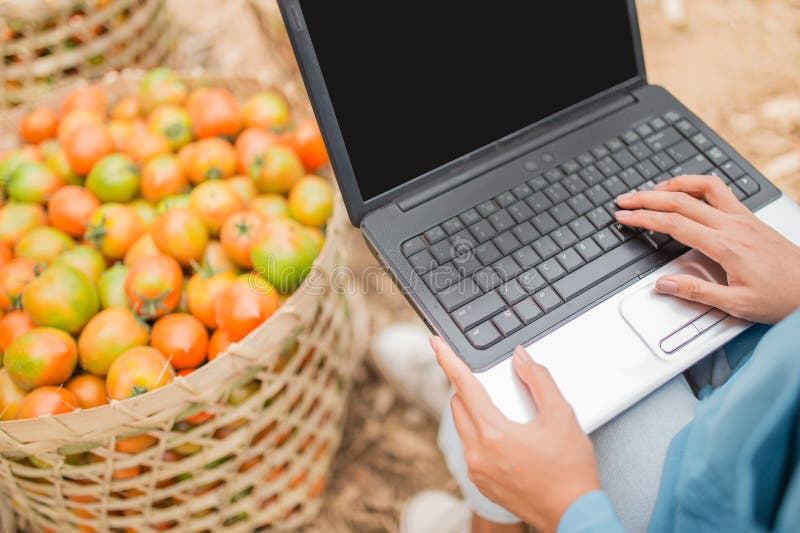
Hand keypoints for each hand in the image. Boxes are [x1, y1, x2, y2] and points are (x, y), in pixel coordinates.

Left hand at [432, 337, 599, 532]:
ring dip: (475, 412)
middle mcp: (478, 452)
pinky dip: (481, 435)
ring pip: (464, 427)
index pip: (463, 385)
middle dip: (468, 387)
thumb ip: (539, 380)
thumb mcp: (562, 416)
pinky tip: (508, 438)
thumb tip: (521, 357)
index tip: (435, 343)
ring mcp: (477, 470)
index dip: (447, 359)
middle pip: (459, 405)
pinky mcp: (482, 483)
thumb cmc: (570, 470)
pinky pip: (472, 449)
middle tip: (490, 381)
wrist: (574, 514)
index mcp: (493, 432)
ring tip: (506, 412)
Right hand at [615, 175, 799, 323]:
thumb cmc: (782, 298)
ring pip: (703, 187)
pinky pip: (720, 190)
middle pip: (681, 200)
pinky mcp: (750, 218)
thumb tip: (663, 285)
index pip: (674, 224)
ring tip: (653, 189)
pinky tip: (688, 192)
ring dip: (674, 183)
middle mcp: (733, 225)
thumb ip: (696, 292)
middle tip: (625, 200)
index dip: (644, 219)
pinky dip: (698, 185)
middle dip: (647, 198)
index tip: (625, 217)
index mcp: (726, 246)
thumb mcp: (736, 306)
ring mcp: (743, 218)